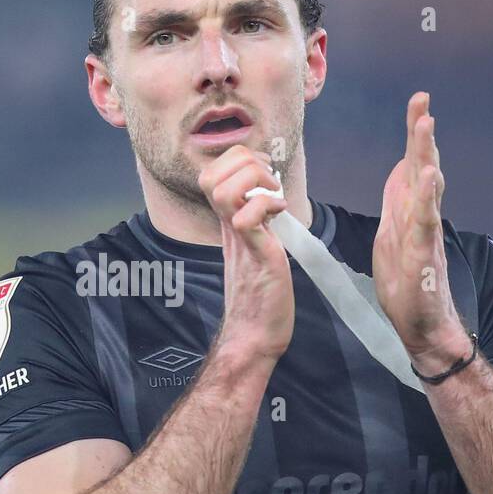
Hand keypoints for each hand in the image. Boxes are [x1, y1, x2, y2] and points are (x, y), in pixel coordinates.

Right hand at [199, 144, 293, 364]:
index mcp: (228, 221)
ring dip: (256, 183)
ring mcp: (239, 240)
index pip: (213, 171)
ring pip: (224, 190)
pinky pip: (247, 219)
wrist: (254, 333)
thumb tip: (266, 196)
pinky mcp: (256, 255)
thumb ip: (256, 220)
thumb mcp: (256, 245)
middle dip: (246, 163)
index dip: (239, 160)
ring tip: (273, 199)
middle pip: (212, 173)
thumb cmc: (261, 293)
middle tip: (269, 184)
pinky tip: (280, 217)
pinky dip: (266, 207)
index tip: (265, 176)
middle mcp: (228, 226)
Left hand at [372, 92, 469, 373]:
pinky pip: (426, 222)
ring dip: (426, 155)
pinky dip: (427, 198)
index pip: (412, 165)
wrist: (423, 325)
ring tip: (425, 125)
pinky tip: (428, 177)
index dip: (414, 135)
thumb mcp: (392, 236)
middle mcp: (423, 217)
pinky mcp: (425, 255)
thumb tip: (400, 171)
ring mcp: (426, 235)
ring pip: (427, 188)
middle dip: (421, 133)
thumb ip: (397, 203)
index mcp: (411, 212)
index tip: (417, 103)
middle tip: (421, 100)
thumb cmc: (409, 284)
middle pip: (423, 167)